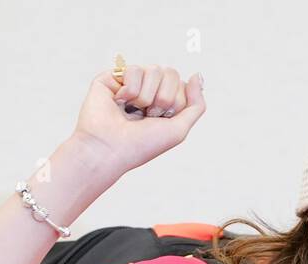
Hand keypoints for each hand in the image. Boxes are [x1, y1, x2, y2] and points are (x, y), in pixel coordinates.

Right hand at [70, 64, 205, 179]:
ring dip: (146, 97)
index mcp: (163, 102)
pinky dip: (130, 91)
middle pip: (171, 73)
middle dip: (163, 98)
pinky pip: (134, 69)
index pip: (182, 84)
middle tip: (147, 116)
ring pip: (154, 70)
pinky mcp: (112, 77)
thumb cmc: (142, 145)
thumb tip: (197, 75)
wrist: (110, 150)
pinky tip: (119, 103)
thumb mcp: (179, 129)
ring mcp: (130, 82)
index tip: (161, 120)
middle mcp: (147, 90)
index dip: (176, 102)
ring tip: (132, 111)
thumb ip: (196, 105)